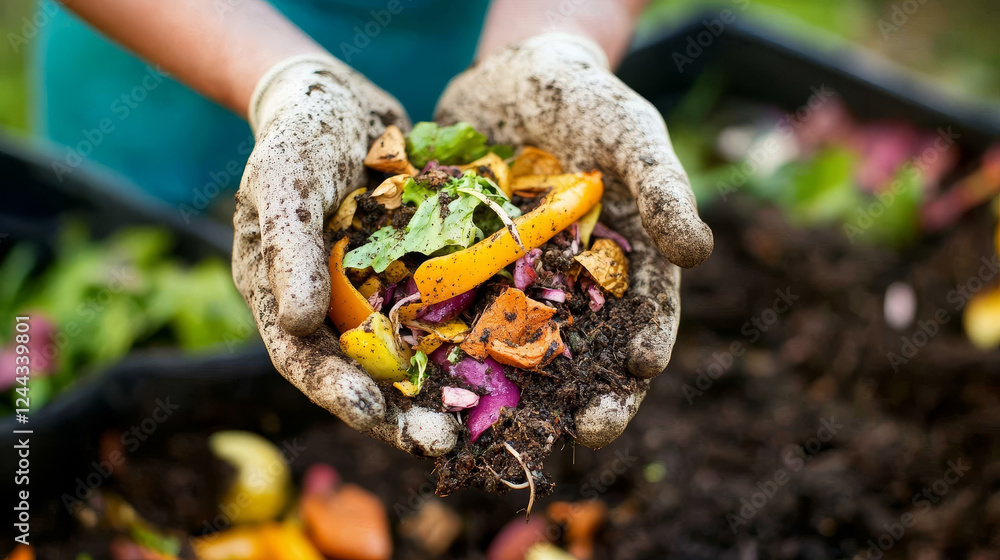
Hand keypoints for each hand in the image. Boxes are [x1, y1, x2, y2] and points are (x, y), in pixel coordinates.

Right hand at [232, 55, 459, 455]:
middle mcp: (328, 309)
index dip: (336, 391)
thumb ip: (289, 246)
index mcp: (281, 296)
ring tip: (478, 422)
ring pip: (407, 356)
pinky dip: (468, 341)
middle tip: (442, 441)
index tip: (375, 415)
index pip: (302, 358)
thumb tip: (299, 322)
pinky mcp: (414, 279)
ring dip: (438, 391)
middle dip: (399, 412)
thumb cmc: (301, 134)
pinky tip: (505, 360)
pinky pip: (443, 316)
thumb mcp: (287, 178)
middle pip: (360, 373)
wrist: (343, 100)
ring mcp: (373, 296)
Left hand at [436, 33, 712, 447]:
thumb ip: (663, 188)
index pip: (644, 319)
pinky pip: (457, 313)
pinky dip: (452, 345)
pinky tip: (443, 372)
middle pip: (584, 353)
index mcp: (622, 266)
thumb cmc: (588, 101)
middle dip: (587, 394)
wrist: (514, 72)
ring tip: (516, 426)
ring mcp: (515, 285)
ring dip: (518, 392)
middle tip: (584, 430)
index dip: (645, 348)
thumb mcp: (630, 135)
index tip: (638, 372)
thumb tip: (699, 252)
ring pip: (517, 349)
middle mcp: (569, 289)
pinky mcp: (464, 272)